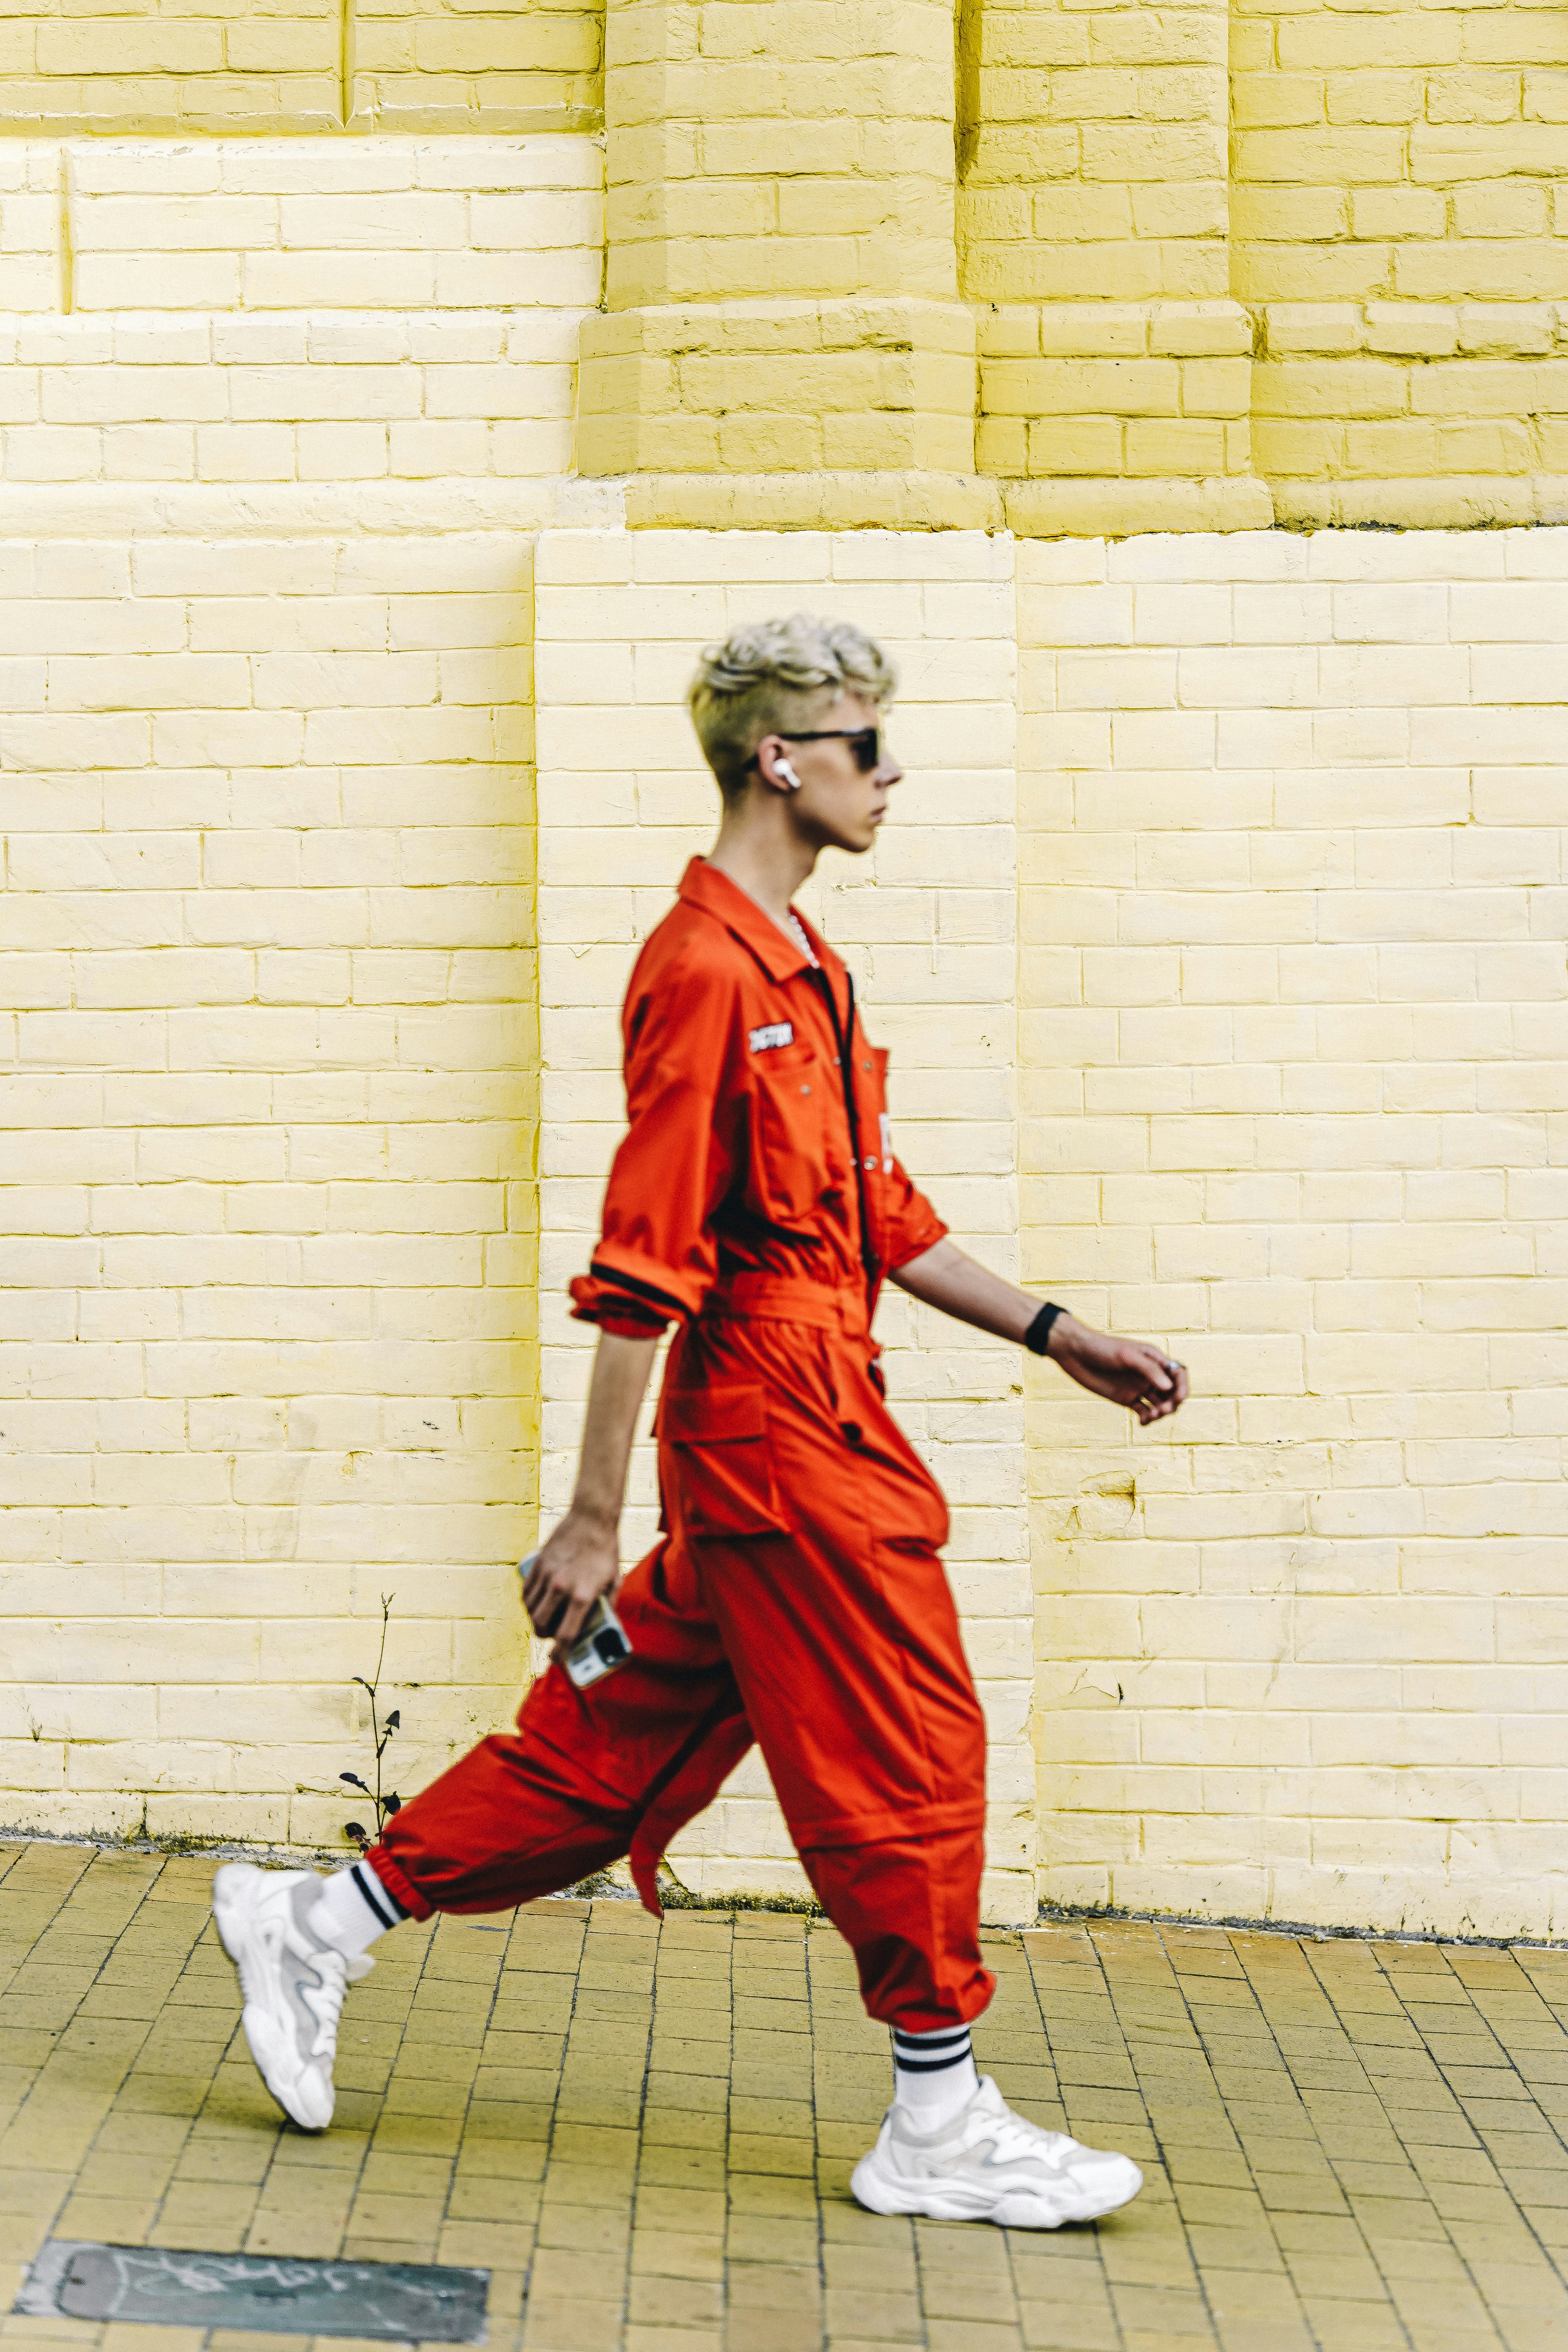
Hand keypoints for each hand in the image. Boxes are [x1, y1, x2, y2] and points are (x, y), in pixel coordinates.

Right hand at [523, 1508, 619, 1661]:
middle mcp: (561, 1587)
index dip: (559, 1654)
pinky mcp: (537, 1564)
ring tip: (545, 1620)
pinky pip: (526, 1593)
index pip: (565, 1636)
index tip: (558, 1660)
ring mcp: (547, 1575)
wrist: (592, 1518)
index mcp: (583, 1595)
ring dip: (536, 1620)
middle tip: (552, 1637)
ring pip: (530, 1610)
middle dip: (545, 1637)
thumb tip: (598, 1629)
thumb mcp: (614, 1581)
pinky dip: (529, 1604)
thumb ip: (606, 1607)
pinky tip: (537, 1604)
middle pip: (541, 1626)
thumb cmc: (606, 1551)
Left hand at [1047, 1314, 1188, 1425]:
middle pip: (1171, 1392)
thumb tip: (1169, 1387)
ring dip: (1161, 1412)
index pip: (1178, 1373)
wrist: (1075, 1353)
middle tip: (1161, 1410)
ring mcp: (1138, 1387)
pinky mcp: (1126, 1398)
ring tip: (1151, 1416)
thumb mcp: (1126, 1355)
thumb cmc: (1101, 1348)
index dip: (1182, 1387)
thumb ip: (1148, 1370)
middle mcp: (1149, 1374)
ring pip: (1159, 1404)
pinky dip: (1147, 1418)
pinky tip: (1143, 1421)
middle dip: (1172, 1403)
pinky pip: (1144, 1411)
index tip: (1178, 1398)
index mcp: (1153, 1359)